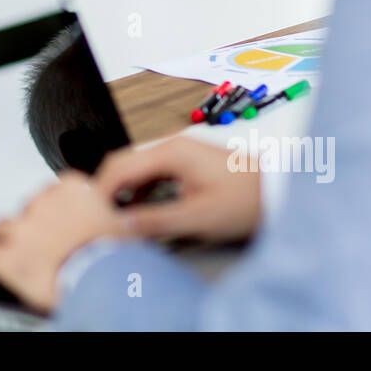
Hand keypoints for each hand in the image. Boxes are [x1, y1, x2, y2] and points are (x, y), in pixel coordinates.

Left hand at [0, 172, 131, 312]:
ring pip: (1, 226)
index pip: (54, 190)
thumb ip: (118, 217)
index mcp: (72, 189)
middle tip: (45, 241)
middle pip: (27, 207)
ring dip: (6, 238)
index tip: (63, 219)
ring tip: (13, 249)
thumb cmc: (115, 253)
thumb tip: (128, 222)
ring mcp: (21, 229)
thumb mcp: (126, 226)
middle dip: (32, 223)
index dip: (57, 208)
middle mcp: (43, 203)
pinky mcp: (7, 256)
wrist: (102, 277)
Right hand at [93, 135, 261, 242]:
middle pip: (123, 163)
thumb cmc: (246, 200)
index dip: (101, 192)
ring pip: (135, 168)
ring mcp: (178, 151)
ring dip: (123, 192)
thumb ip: (156, 221)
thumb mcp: (198, 217)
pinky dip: (139, 190)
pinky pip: (150, 172)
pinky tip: (139, 211)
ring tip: (116, 219)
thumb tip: (122, 225)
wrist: (278, 192)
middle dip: (107, 190)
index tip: (92, 215)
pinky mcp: (184, 162)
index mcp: (172, 151)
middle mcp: (172, 145)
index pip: (119, 167)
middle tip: (100, 218)